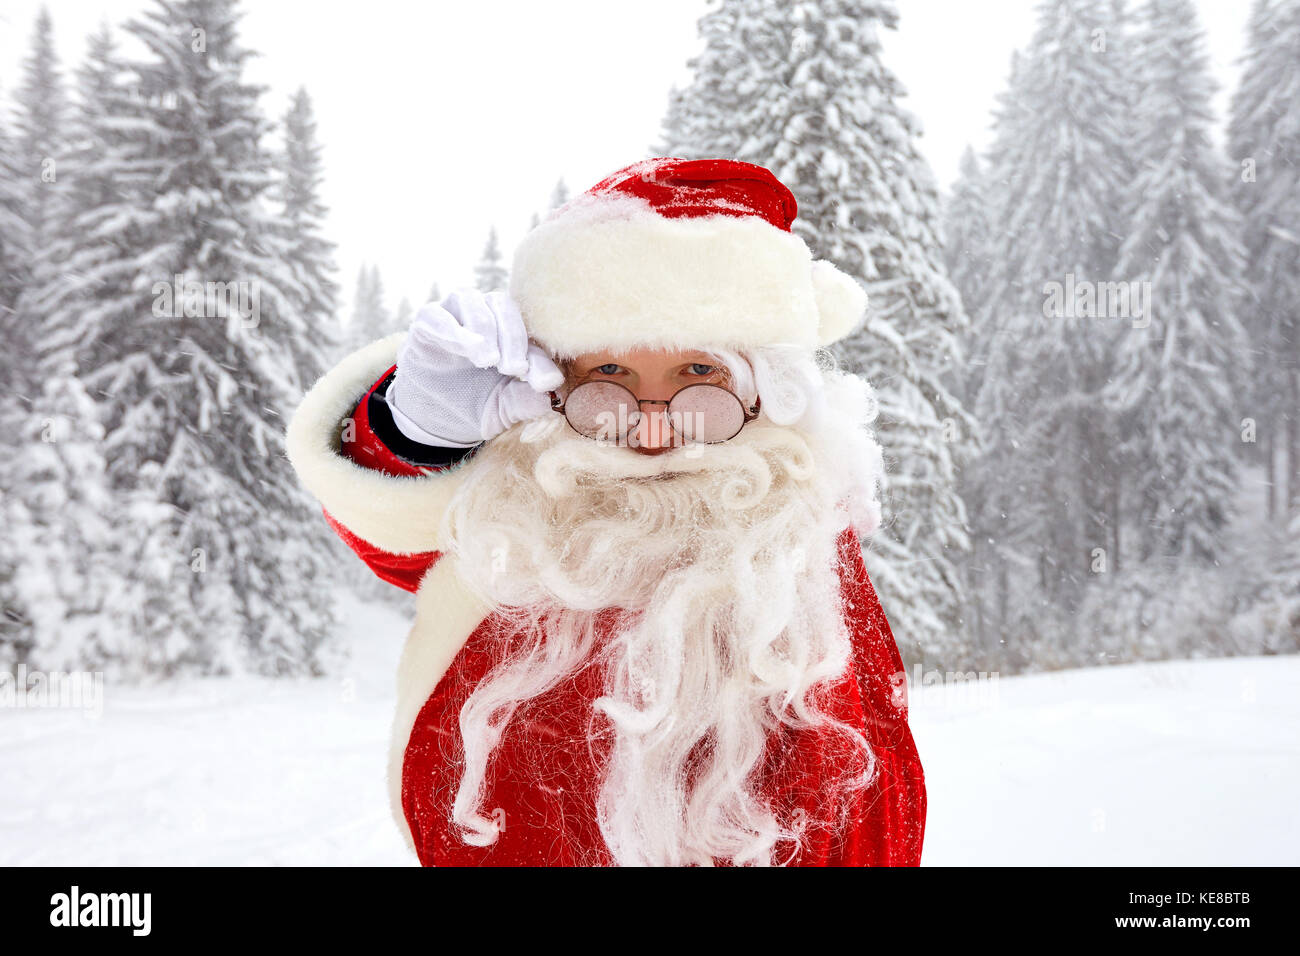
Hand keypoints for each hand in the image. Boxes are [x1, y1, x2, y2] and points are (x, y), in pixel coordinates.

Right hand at [388, 288, 564, 446]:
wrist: (433, 419)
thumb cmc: (474, 406)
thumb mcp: (502, 410)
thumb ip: (524, 402)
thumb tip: (549, 398)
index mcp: (512, 334)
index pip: (531, 337)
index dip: (541, 359)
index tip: (545, 383)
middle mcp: (486, 316)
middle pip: (504, 306)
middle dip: (512, 337)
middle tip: (513, 369)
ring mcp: (455, 315)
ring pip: (473, 301)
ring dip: (484, 328)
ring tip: (488, 360)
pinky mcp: (426, 322)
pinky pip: (438, 315)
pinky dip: (453, 331)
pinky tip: (466, 350)